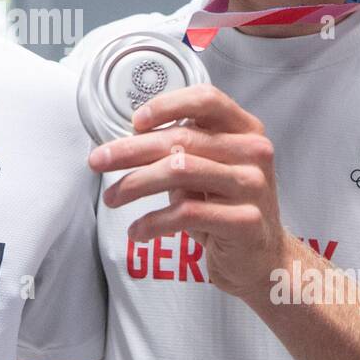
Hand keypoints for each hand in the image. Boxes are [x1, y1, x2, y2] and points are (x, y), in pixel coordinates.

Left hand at [87, 85, 287, 301]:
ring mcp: (252, 185)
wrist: (261, 259)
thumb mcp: (208, 170)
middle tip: (98, 161)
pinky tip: (137, 230)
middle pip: (181, 139)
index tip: (135, 121)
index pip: (206, 100)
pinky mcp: (246, 220)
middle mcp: (254, 152)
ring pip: (179, 171)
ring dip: (135, 184)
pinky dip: (152, 222)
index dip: (167, 106)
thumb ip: (181, 150)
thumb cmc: (228, 209)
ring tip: (112, 198)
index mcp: (245, 130)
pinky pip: (186, 213)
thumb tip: (127, 143)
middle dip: (130, 150)